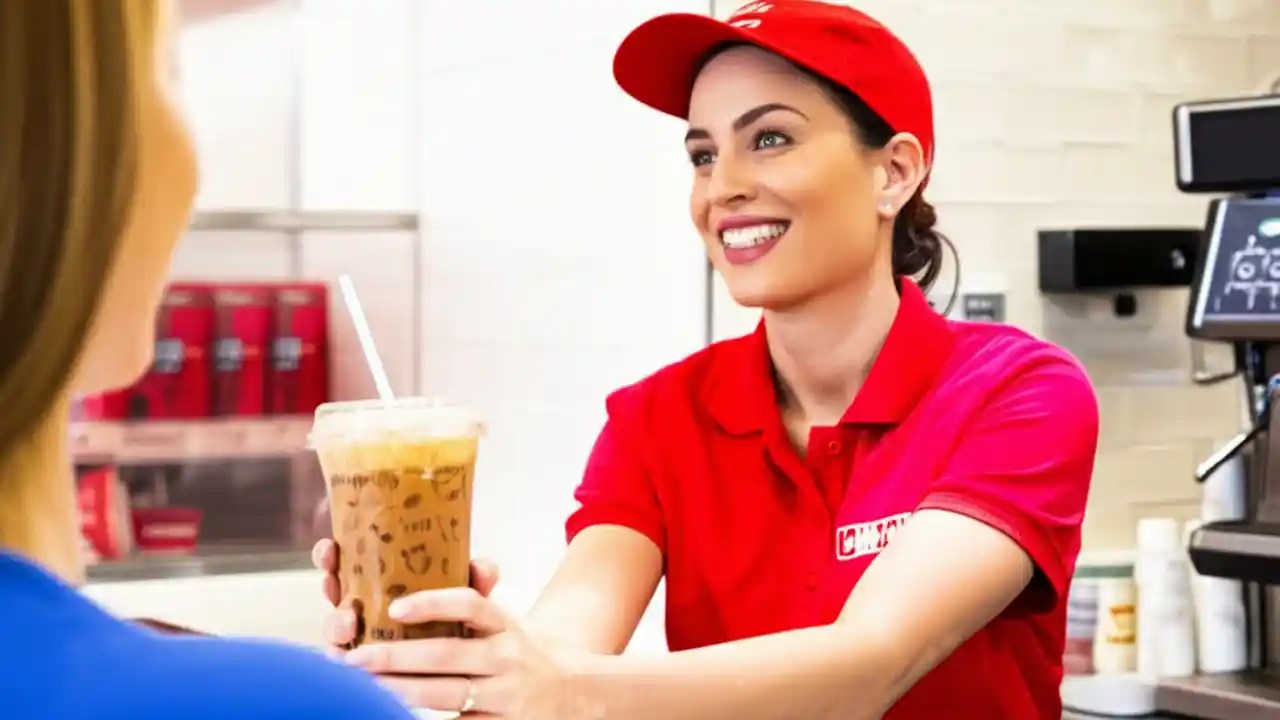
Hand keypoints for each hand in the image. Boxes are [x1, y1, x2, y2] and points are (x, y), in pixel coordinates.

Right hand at [310, 538, 500, 648]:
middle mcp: (364, 605)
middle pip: (335, 589)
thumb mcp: (467, 597)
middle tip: (332, 581)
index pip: (350, 559)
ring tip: (348, 624)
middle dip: (329, 581)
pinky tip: (346, 659)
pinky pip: (345, 662)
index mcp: (382, 579)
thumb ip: (473, 582)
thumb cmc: (457, 621)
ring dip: (336, 623)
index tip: (331, 545)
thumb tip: (484, 567)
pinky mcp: (363, 668)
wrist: (468, 667)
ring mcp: (361, 637)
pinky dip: (342, 658)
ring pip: (336, 628)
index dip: (334, 552)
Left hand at [341, 586, 584, 718]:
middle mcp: (506, 656)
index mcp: (503, 622)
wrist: (572, 692)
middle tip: (355, 659)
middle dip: (396, 658)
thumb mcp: (505, 621)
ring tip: (364, 689)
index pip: (470, 604)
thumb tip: (454, 567)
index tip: (395, 607)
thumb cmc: (519, 651)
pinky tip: (392, 715)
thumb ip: (475, 599)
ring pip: (447, 695)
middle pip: (447, 654)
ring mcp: (505, 695)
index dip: (433, 603)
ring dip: (402, 692)